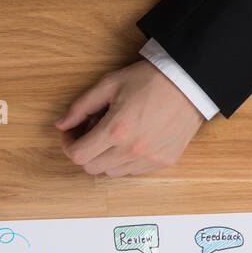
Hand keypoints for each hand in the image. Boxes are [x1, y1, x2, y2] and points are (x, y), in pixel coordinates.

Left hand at [56, 60, 203, 176]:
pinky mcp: (163, 162)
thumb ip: (81, 106)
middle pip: (91, 168)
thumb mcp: (109, 84)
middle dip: (86, 151)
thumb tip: (61, 124)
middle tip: (93, 131)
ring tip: (116, 134)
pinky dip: (126, 159)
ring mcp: (149, 159)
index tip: (72, 134)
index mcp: (116, 130)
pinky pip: (134, 170)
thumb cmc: (150, 80)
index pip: (78, 155)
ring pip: (112, 172)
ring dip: (106, 157)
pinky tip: (133, 139)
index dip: (69, 145)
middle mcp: (132, 150)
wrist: (190, 83)